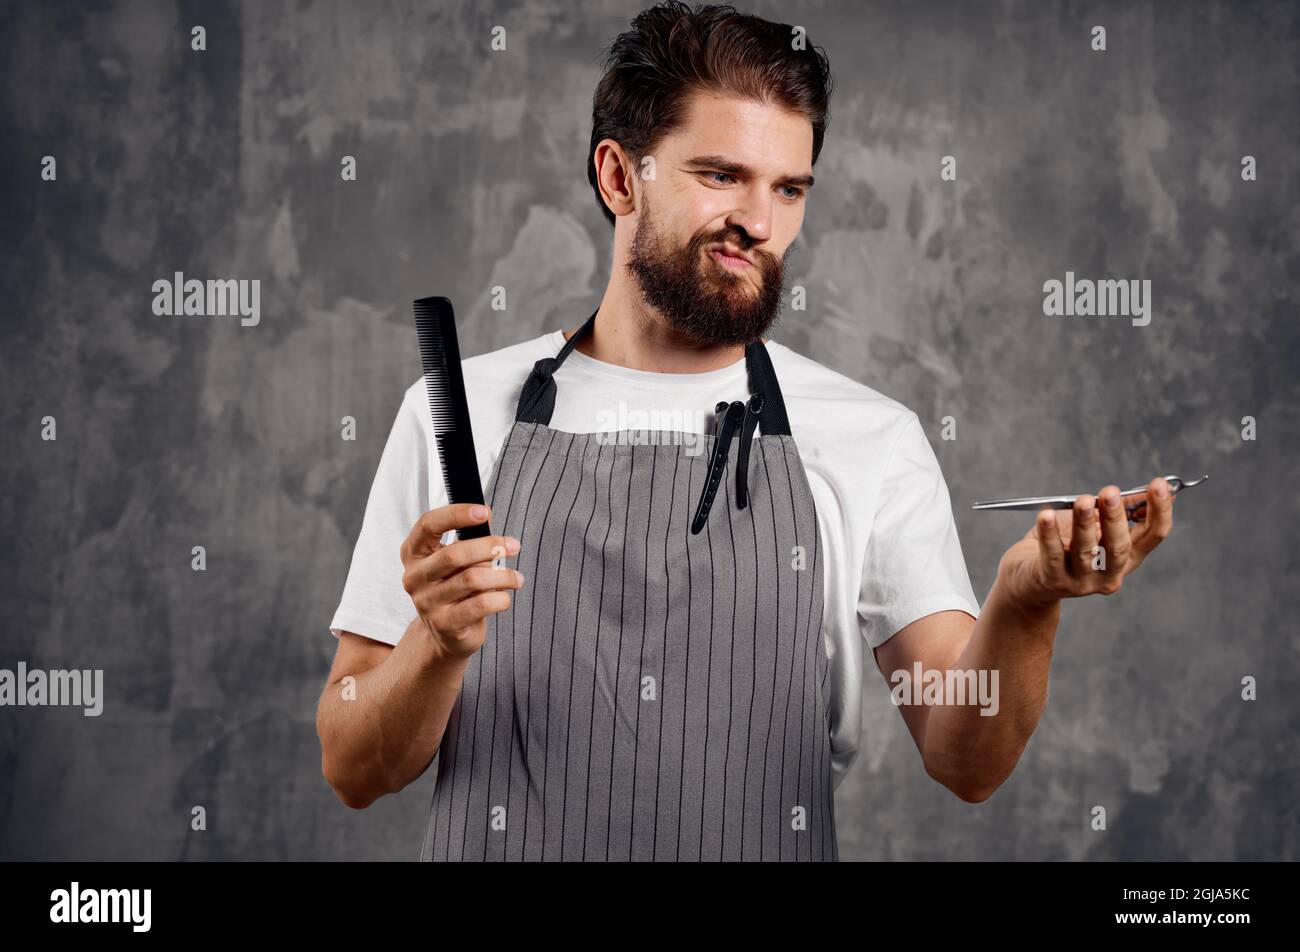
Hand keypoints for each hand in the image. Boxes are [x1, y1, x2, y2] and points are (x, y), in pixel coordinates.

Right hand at [399, 504, 524, 657]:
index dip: (456, 514)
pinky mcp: (444, 624)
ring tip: (517, 578)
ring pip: (471, 579)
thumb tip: (487, 511)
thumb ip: (469, 537)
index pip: (428, 525)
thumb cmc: (454, 589)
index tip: (484, 512)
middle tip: (513, 546)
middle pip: (454, 554)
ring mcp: (426, 603)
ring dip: (502, 575)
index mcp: (413, 553)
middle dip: (490, 547)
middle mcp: (414, 577)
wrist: (446, 634)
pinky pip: (480, 605)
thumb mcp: (457, 560)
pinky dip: (500, 598)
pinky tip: (505, 597)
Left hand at [998, 476, 1174, 608]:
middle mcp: (1109, 574)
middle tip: (1110, 492)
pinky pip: (1052, 555)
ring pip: (1086, 551)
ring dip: (1084, 523)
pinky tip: (1046, 515)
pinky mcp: (1052, 581)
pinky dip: (1049, 534)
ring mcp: (1081, 582)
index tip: (1160, 484)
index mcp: (1126, 558)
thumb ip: (1123, 509)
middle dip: (1115, 518)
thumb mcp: (1097, 526)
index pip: (1152, 536)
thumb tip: (1162, 487)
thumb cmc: (1065, 545)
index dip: (1159, 511)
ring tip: (1083, 501)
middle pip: (1119, 547)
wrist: (1028, 580)